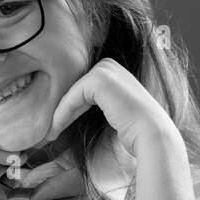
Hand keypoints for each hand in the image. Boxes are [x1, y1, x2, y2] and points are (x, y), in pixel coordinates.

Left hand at [45, 58, 178, 158]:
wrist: (151, 133)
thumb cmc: (134, 130)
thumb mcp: (112, 113)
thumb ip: (97, 107)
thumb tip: (68, 115)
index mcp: (114, 72)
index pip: (81, 89)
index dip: (68, 109)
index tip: (56, 129)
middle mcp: (110, 65)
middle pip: (74, 89)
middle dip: (61, 109)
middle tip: (49, 132)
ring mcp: (105, 69)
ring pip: (71, 94)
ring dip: (58, 114)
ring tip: (49, 134)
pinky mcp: (98, 78)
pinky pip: (71, 98)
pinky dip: (61, 114)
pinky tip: (54, 130)